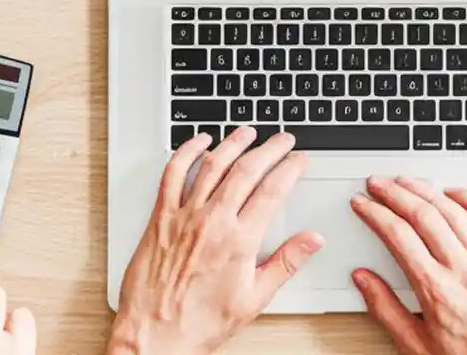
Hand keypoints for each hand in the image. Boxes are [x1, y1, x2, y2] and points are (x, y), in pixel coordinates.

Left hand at [108, 126, 322, 354]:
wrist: (155, 337)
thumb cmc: (199, 324)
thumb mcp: (254, 299)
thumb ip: (286, 263)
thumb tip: (311, 241)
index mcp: (239, 241)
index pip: (272, 190)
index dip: (290, 169)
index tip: (299, 160)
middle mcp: (212, 222)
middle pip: (247, 170)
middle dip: (270, 149)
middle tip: (282, 139)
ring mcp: (184, 216)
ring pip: (212, 165)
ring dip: (233, 143)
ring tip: (247, 132)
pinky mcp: (160, 218)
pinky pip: (172, 174)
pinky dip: (186, 153)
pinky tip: (198, 143)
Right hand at [351, 177, 466, 354]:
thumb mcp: (417, 347)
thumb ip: (386, 310)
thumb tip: (364, 280)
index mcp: (436, 290)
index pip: (398, 236)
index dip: (375, 213)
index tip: (363, 204)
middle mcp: (462, 270)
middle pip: (423, 215)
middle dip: (395, 193)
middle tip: (378, 184)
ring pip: (454, 212)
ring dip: (427, 190)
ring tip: (408, 182)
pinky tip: (456, 192)